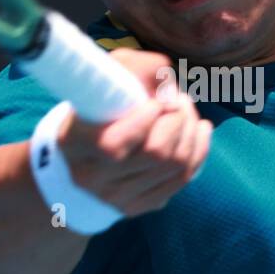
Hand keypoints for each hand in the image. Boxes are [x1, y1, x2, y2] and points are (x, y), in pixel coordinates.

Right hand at [58, 48, 212, 217]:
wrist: (74, 161)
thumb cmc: (93, 108)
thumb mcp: (101, 80)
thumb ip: (132, 69)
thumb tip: (166, 75)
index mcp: (76, 144)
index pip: (116, 143)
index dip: (148, 116)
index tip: (157, 98)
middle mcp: (93, 177)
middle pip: (156, 153)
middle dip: (178, 120)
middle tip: (179, 101)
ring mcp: (117, 196)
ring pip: (174, 166)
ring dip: (191, 133)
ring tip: (188, 112)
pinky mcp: (138, 205)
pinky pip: (181, 180)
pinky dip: (198, 152)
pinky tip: (199, 132)